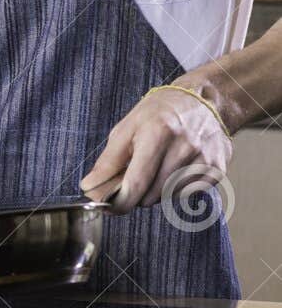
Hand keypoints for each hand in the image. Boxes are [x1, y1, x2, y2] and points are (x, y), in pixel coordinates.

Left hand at [80, 85, 231, 210]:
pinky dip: (176, 189)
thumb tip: (89, 188)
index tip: (109, 207)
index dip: (119, 202)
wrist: (202, 100)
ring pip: (167, 197)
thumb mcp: (126, 128)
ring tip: (158, 166)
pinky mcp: (216, 169)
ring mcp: (203, 159)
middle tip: (137, 173)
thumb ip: (108, 161)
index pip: (136, 183)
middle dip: (137, 191)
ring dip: (156, 190)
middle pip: (151, 195)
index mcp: (158, 133)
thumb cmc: (159, 114)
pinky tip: (176, 169)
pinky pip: (187, 194)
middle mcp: (184, 146)